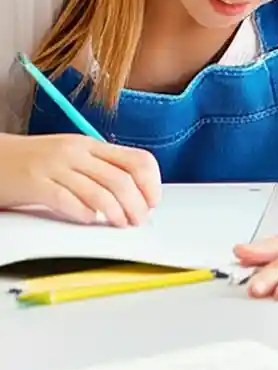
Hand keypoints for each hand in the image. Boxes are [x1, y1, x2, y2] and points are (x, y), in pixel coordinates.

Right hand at [0, 133, 160, 225]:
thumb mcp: (72, 158)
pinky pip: (66, 199)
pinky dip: (83, 212)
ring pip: (99, 191)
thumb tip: (134, 194)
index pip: (137, 160)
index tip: (152, 202)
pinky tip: (89, 219)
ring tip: (120, 224)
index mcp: (90, 145)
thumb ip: (99, 170)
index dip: (151, 184)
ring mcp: (54, 167)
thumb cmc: (33, 162)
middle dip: (137, 204)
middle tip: (138, 221)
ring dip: (116, 212)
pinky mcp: (34, 183)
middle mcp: (75, 152)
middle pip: (121, 179)